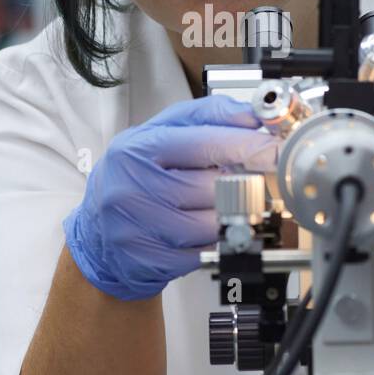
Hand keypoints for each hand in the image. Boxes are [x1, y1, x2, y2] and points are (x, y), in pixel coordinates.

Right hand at [63, 95, 278, 300]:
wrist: (99, 230)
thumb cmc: (138, 175)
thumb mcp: (164, 133)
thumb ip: (208, 117)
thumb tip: (252, 117)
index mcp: (138, 147)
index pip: (203, 143)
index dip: (246, 145)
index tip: (274, 149)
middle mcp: (131, 184)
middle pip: (210, 187)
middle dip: (243, 186)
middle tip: (259, 183)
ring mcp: (135, 225)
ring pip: (208, 224)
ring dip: (231, 217)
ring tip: (233, 207)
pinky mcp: (145, 257)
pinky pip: (200, 252)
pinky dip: (215, 243)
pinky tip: (212, 232)